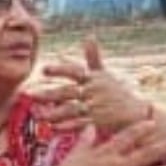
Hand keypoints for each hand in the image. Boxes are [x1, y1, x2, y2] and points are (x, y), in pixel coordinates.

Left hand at [31, 39, 147, 133]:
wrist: (136, 112)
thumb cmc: (117, 92)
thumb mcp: (105, 74)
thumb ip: (94, 59)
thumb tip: (89, 38)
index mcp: (94, 78)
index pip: (75, 72)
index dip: (60, 70)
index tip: (44, 69)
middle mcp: (93, 91)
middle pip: (68, 92)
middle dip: (48, 94)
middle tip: (29, 95)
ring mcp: (96, 107)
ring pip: (71, 109)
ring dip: (54, 113)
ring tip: (37, 116)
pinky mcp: (98, 121)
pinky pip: (80, 123)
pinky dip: (67, 126)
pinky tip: (53, 128)